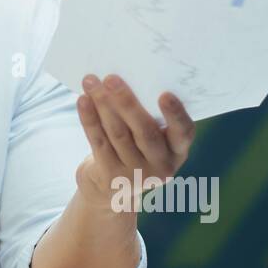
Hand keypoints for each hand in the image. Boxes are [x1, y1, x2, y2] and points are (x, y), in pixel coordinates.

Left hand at [73, 74, 195, 205]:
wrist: (111, 188)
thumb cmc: (134, 149)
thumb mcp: (150, 139)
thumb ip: (147, 116)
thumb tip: (123, 78)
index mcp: (178, 151)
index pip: (184, 132)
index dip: (176, 114)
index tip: (165, 94)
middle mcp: (162, 166)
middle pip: (144, 131)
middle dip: (126, 102)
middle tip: (111, 78)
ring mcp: (137, 175)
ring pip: (118, 134)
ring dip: (102, 104)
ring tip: (90, 82)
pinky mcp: (112, 178)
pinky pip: (99, 143)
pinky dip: (90, 119)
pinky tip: (83, 100)